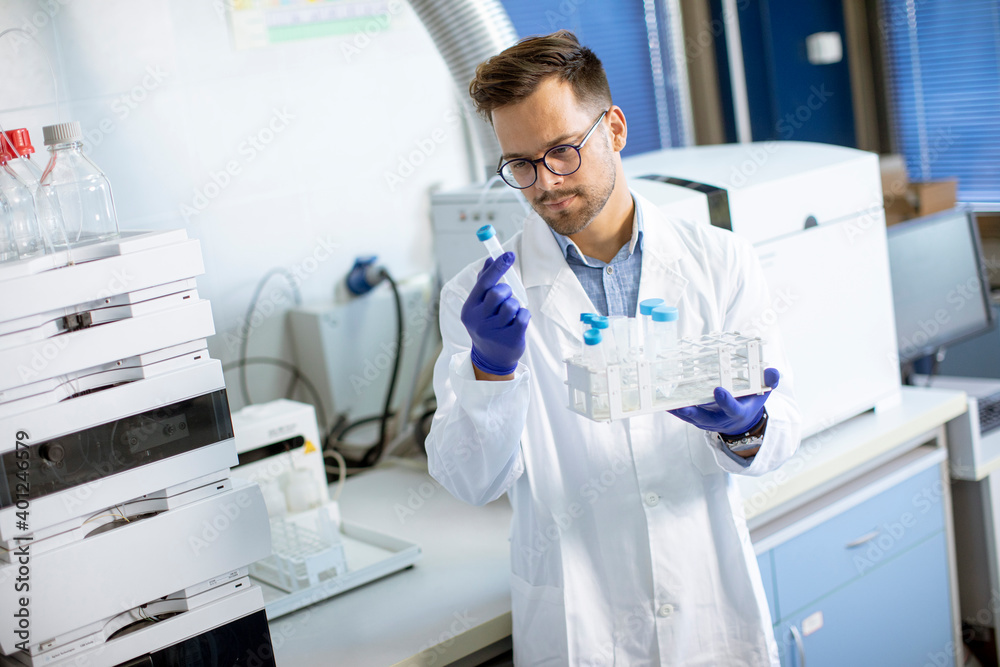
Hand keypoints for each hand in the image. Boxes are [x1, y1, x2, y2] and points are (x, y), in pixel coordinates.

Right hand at [461, 252, 530, 376]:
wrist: (490, 358)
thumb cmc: (486, 325)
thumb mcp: (480, 306)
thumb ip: (484, 282)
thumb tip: (489, 258)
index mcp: (469, 309)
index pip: (483, 283)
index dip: (497, 267)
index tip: (509, 254)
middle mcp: (479, 321)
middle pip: (497, 293)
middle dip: (506, 290)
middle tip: (506, 297)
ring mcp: (494, 332)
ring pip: (512, 305)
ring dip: (515, 304)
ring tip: (510, 313)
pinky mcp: (510, 339)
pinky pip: (523, 316)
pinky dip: (523, 314)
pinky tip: (517, 322)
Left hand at [669, 368, 779, 435]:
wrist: (741, 421)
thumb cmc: (751, 401)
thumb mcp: (764, 391)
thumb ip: (769, 381)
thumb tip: (773, 372)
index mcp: (737, 412)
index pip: (732, 408)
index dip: (725, 401)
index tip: (718, 390)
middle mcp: (720, 419)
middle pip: (706, 418)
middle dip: (695, 412)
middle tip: (683, 406)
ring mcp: (707, 421)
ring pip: (691, 418)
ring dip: (678, 412)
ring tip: (665, 404)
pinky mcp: (697, 420)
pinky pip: (683, 416)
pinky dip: (673, 410)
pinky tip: (661, 402)